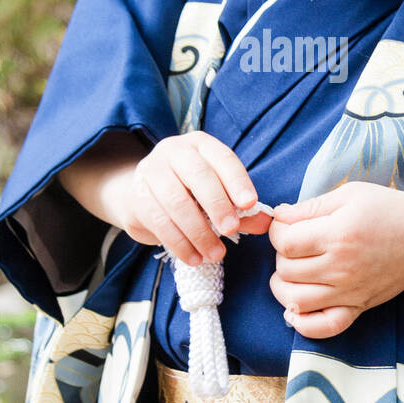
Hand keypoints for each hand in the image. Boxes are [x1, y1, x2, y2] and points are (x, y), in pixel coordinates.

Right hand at [110, 132, 270, 265]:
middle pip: (198, 175)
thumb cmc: (190, 193)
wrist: (142, 196)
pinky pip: (159, 222)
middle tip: (232, 229)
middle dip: (217, 204)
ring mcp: (151, 172)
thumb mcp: (218, 193)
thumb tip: (266, 222)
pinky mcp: (137, 196)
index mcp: (201, 145)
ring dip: (199, 232)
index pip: (222, 157)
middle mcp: (174, 151)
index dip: (237, 181)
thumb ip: (243, 208)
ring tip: (216, 254)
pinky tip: (194, 258)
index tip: (250, 204)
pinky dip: (179, 244)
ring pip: (176, 201)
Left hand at [267, 182, 403, 337]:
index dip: (276, 231)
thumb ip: (311, 205)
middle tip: (296, 243)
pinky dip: (302, 323)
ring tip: (293, 271)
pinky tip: (296, 308)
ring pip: (295, 300)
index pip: (284, 241)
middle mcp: (341, 267)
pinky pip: (323, 328)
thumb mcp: (351, 193)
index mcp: (338, 234)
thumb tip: (279, 215)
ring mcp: (349, 291)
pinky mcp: (358, 307)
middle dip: (281, 254)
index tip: (286, 224)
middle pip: (286, 270)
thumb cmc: (391, 211)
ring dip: (284, 285)